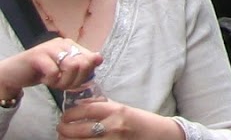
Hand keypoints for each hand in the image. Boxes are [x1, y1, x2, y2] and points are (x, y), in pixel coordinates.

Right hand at [0, 39, 100, 102]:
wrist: (14, 74)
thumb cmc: (41, 72)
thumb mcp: (63, 71)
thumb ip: (80, 66)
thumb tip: (100, 58)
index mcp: (72, 45)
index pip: (91, 59)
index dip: (86, 75)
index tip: (74, 82)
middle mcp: (63, 43)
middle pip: (84, 63)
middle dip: (75, 80)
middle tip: (63, 85)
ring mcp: (50, 47)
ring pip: (72, 66)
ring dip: (64, 81)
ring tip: (54, 83)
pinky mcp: (38, 55)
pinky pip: (54, 72)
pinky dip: (50, 81)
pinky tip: (44, 80)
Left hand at [59, 96, 173, 139]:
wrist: (158, 136)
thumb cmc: (140, 121)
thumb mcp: (123, 109)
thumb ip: (103, 107)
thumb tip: (80, 105)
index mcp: (116, 111)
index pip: (86, 110)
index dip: (70, 113)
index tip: (65, 115)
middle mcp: (113, 126)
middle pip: (78, 130)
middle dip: (64, 130)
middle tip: (60, 128)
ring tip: (64, 137)